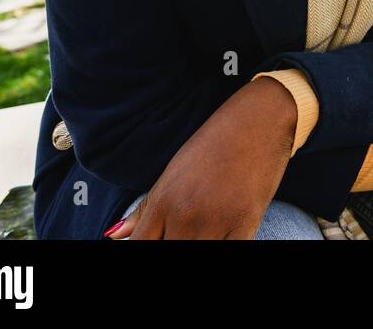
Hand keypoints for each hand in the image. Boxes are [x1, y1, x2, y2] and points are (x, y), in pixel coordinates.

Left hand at [105, 76, 297, 238]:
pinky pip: (230, 253)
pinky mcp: (247, 223)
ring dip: (200, 244)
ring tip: (205, 231)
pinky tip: (223, 236)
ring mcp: (216, 221)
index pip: (140, 247)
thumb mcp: (173, 171)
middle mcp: (185, 214)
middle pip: (168, 252)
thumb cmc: (213, 142)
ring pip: (198, 254)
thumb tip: (113, 237)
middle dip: (173, 244)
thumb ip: (143, 210)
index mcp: (163, 201)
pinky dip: (224, 247)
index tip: (159, 238)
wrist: (259, 118)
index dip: (143, 249)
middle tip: (185, 231)